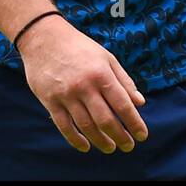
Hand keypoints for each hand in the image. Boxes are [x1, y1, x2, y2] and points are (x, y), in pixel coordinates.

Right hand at [18, 15, 148, 153]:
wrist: (44, 38)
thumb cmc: (79, 47)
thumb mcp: (106, 57)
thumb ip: (124, 80)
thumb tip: (140, 103)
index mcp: (101, 74)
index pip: (122, 105)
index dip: (134, 123)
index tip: (142, 136)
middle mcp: (84, 86)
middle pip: (106, 120)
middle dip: (120, 137)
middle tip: (128, 146)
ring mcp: (66, 95)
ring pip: (86, 126)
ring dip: (101, 141)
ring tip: (110, 148)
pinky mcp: (50, 101)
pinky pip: (64, 126)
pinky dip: (76, 140)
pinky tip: (86, 146)